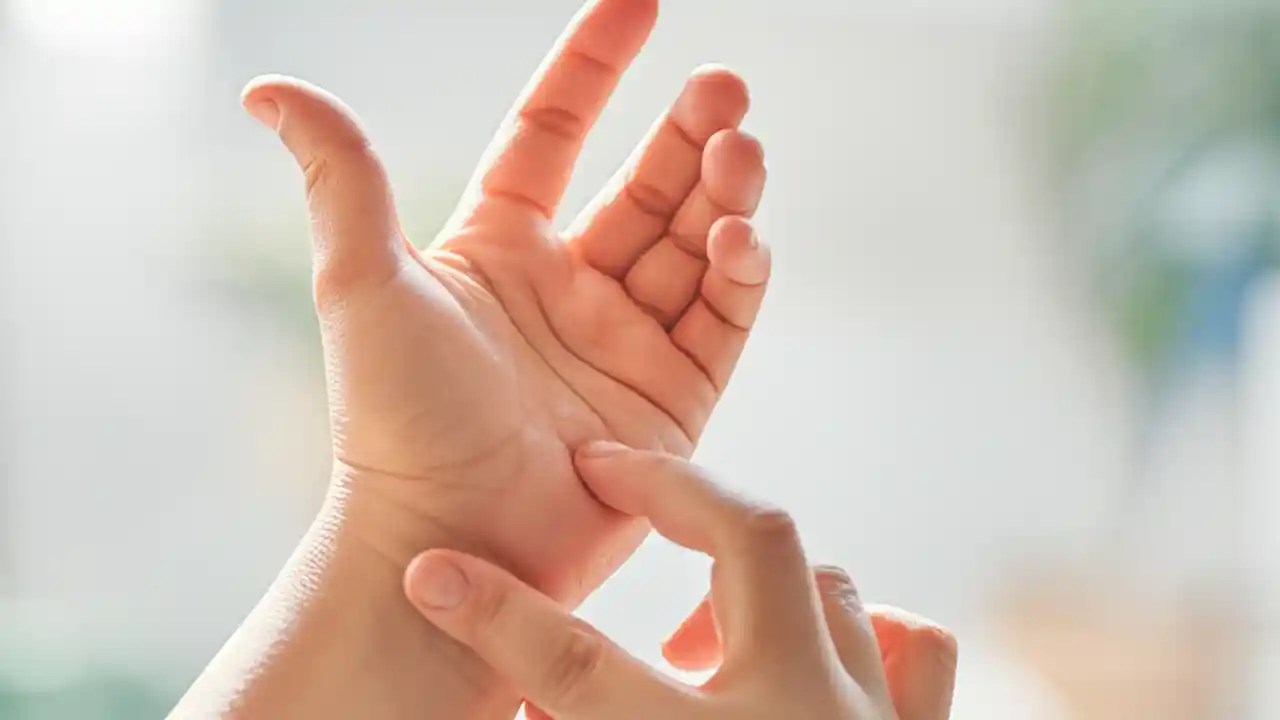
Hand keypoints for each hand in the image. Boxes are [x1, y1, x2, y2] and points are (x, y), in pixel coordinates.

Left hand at [240, 0, 768, 601]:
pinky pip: (720, 320)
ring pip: (693, 244)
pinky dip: (739, 275)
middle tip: (723, 90)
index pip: (556, 133)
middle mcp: (569, 288)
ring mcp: (625, 343)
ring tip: (739, 150)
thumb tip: (268, 87)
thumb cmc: (394, 423)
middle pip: (645, 184)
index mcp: (500, 249)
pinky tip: (740, 236)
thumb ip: (342, 178)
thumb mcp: (363, 285)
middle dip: (688, 132)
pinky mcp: (672, 401)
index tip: (640, 5)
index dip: (595, 65)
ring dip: (723, 193)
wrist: (447, 543)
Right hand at [404, 444, 958, 719]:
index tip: (429, 571)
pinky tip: (796, 657)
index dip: (494, 611)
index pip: (574, 671)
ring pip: (833, 584)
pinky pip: (915, 651)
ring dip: (753, 579)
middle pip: (751, 545)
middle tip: (608, 472)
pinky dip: (857, 633)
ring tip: (690, 622)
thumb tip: (508, 707)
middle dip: (670, 488)